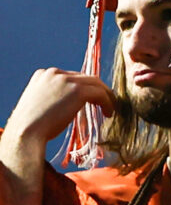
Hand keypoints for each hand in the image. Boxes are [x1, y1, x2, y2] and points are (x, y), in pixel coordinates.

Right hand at [2, 68, 113, 204]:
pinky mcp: (77, 90)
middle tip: (107, 103)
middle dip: (98, 90)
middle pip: (85, 77)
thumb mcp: (41, 104)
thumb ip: (54, 97)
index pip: (71, 77)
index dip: (84, 88)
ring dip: (106, 96)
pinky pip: (100, 93)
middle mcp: (54, 73)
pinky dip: (108, 102)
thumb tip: (69, 104)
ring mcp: (66, 80)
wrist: (26, 131)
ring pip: (95, 83)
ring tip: (111, 109)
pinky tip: (109, 113)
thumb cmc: (31, 126)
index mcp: (43, 74)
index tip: (92, 99)